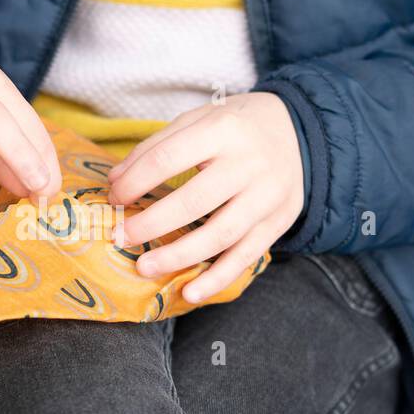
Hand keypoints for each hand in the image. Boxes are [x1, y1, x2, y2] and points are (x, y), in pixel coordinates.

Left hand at [107, 92, 304, 302]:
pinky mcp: (278, 223)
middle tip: (120, 238)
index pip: (168, 158)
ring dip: (178, 256)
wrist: (299, 133)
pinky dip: (217, 279)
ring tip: (145, 267)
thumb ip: (156, 147)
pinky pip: (246, 256)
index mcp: (222, 129)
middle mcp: (249, 164)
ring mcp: (267, 196)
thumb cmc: (235, 128)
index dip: (135, 182)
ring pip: (220, 235)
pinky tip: (190, 292)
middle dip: (151, 224)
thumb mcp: (198, 120)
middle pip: (194, 202)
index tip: (114, 199)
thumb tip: (115, 182)